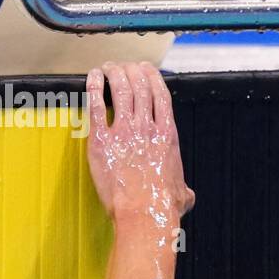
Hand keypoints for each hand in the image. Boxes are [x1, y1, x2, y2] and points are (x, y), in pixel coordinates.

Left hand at [85, 61, 194, 223]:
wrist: (144, 213)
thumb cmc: (163, 205)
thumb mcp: (183, 194)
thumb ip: (184, 188)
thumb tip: (187, 194)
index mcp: (167, 135)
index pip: (161, 95)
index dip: (152, 77)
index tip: (145, 69)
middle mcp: (147, 128)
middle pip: (139, 86)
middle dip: (130, 71)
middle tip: (123, 66)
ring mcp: (124, 132)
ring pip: (120, 90)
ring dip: (113, 73)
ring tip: (107, 67)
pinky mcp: (101, 141)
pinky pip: (95, 107)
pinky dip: (93, 88)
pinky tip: (92, 78)